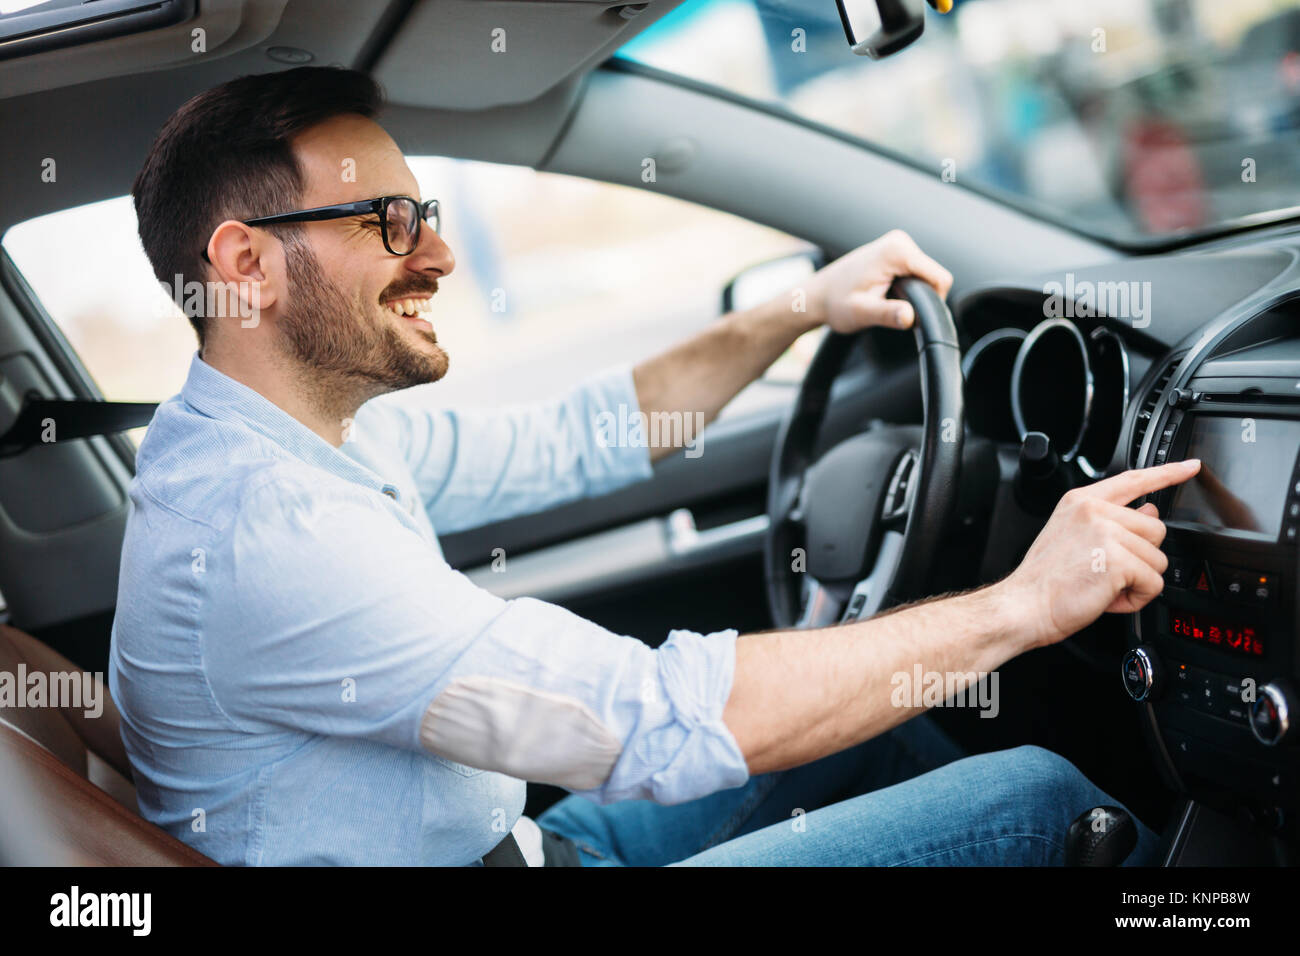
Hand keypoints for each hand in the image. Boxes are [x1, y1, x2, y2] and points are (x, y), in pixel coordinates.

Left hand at [805, 230, 953, 332]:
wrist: (818, 295)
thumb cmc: (835, 303)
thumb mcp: (862, 313)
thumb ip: (887, 314)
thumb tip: (909, 316)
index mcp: (897, 251)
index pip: (940, 278)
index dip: (932, 302)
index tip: (908, 314)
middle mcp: (900, 241)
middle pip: (934, 276)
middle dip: (921, 297)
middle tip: (890, 308)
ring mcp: (898, 244)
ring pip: (927, 276)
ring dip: (913, 293)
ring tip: (885, 300)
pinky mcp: (896, 251)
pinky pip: (916, 273)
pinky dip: (907, 287)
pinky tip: (886, 293)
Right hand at [997, 459, 1201, 648]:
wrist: (1024, 605)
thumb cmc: (1044, 580)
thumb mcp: (1075, 539)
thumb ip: (1112, 522)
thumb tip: (1149, 513)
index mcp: (1082, 502)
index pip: (1133, 480)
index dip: (1166, 474)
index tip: (1189, 467)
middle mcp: (1094, 511)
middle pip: (1156, 529)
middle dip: (1140, 558)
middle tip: (1106, 573)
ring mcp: (1106, 532)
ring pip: (1157, 559)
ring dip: (1137, 582)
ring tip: (1103, 587)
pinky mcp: (1118, 560)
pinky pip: (1153, 583)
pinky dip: (1137, 599)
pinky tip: (1109, 598)